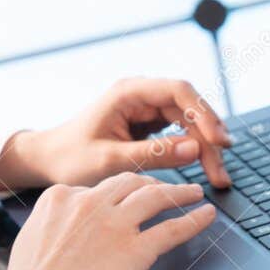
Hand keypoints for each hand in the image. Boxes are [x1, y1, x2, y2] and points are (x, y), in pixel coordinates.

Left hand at [0, 77, 233, 192]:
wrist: (48, 160)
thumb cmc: (70, 158)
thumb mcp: (109, 160)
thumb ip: (152, 154)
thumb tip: (195, 149)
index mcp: (128, 92)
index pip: (178, 91)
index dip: (203, 113)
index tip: (217, 141)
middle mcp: (141, 95)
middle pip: (190, 108)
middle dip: (209, 139)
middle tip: (221, 173)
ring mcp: (146, 109)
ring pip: (190, 122)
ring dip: (206, 148)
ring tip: (219, 178)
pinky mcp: (148, 125)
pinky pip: (181, 133)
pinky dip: (194, 151)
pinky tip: (205, 168)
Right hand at [0, 172, 216, 269]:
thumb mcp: (31, 234)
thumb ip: (53, 220)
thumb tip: (61, 224)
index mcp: (63, 195)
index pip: (98, 186)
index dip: (117, 192)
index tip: (127, 197)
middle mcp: (91, 201)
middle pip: (130, 183)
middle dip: (151, 183)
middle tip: (164, 188)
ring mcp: (116, 223)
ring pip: (156, 196)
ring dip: (179, 192)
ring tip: (193, 192)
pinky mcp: (136, 249)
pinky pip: (172, 229)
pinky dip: (194, 220)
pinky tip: (206, 214)